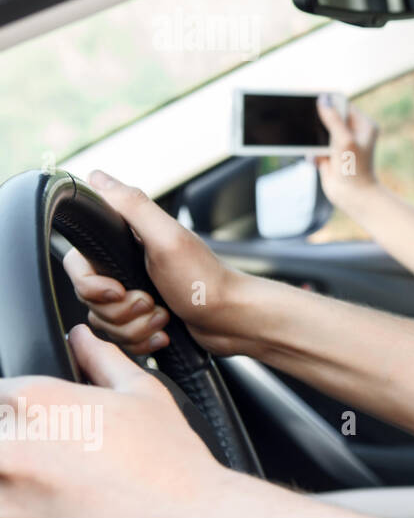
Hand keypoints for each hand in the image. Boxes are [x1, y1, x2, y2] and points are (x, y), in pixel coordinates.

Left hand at [0, 325, 382, 517]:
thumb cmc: (169, 464)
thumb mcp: (144, 395)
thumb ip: (102, 360)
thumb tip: (84, 340)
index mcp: (36, 401)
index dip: (21, 409)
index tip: (43, 426)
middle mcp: (9, 446)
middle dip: (18, 444)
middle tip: (57, 459)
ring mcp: (3, 496)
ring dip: (16, 480)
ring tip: (58, 487)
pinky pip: (4, 515)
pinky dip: (21, 513)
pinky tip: (58, 511)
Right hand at [62, 170, 248, 355]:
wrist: (232, 321)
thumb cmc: (204, 281)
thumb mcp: (167, 239)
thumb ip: (132, 207)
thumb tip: (97, 177)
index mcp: (128, 243)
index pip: (78, 266)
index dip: (92, 285)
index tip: (117, 290)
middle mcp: (128, 267)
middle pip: (89, 299)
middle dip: (120, 310)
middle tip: (150, 302)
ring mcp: (136, 295)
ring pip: (105, 322)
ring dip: (134, 327)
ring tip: (163, 317)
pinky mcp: (143, 320)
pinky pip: (121, 339)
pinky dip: (143, 340)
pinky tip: (164, 333)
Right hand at [314, 95, 380, 212]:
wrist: (352, 196)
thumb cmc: (355, 168)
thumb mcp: (345, 140)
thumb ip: (333, 120)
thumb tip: (323, 100)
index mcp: (363, 125)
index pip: (343, 106)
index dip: (328, 102)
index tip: (312, 98)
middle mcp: (352, 133)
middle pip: (329, 118)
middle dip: (317, 121)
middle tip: (306, 121)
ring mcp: (340, 145)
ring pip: (319, 133)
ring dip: (312, 138)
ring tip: (318, 149)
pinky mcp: (329, 156)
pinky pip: (314, 147)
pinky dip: (311, 151)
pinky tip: (316, 160)